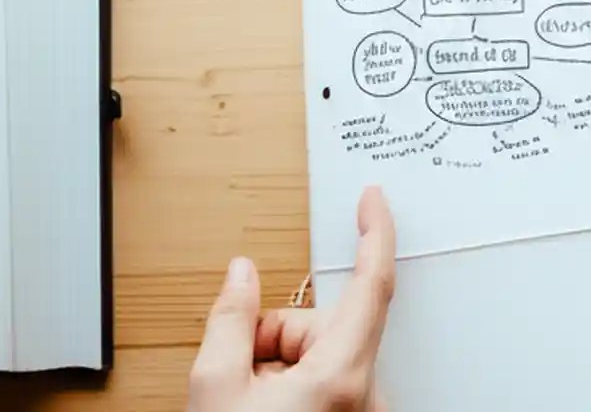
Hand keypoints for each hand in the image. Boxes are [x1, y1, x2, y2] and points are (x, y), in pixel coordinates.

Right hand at [188, 186, 395, 411]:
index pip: (372, 287)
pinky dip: (292, 385)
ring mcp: (361, 411)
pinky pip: (323, 379)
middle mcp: (365, 395)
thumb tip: (242, 274)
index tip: (372, 199)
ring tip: (251, 401)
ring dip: (279, 365)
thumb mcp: (216, 384)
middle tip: (241, 373)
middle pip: (323, 325)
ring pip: (319, 353)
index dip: (374, 235)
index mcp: (341, 376)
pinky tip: (269, 410)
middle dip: (276, 336)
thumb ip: (231, 318)